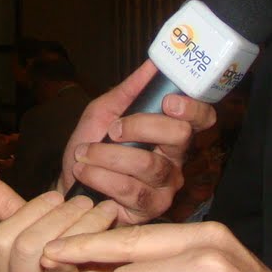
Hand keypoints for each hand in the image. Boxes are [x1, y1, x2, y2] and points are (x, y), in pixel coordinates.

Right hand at [0, 173, 118, 271]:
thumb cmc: (73, 265)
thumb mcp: (38, 234)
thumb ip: (4, 208)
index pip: (0, 238)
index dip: (30, 211)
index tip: (58, 196)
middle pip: (22, 247)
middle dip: (57, 217)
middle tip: (84, 202)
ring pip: (48, 257)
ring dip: (80, 227)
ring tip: (103, 212)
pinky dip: (87, 250)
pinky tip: (105, 234)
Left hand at [59, 61, 216, 223]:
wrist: (70, 185)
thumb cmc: (92, 146)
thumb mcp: (105, 112)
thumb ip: (129, 90)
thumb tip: (152, 63)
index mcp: (170, 133)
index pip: (202, 119)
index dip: (192, 108)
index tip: (168, 101)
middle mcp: (175, 159)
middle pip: (179, 137)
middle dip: (140, 127)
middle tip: (112, 130)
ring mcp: (165, 186)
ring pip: (149, 165)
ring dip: (108, 155)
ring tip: (84, 153)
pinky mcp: (150, 209)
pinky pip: (131, 190)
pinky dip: (101, 176)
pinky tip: (84, 171)